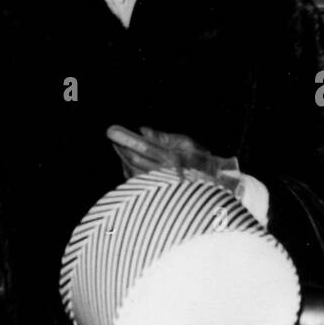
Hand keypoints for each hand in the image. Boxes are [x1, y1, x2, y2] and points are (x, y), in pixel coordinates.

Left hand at [106, 125, 232, 182]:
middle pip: (134, 159)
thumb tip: (142, 130)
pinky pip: (132, 180)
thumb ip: (163, 137)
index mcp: (174, 159)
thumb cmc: (199, 161)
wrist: (212, 186)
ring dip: (121, 156)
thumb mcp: (186, 143)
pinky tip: (125, 159)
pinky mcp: (153, 194)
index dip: (126, 138)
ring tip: (118, 144)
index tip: (111, 130)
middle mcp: (165, 174)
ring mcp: (158, 186)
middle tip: (112, 134)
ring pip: (131, 170)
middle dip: (120, 145)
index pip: (144, 147)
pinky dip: (126, 168)